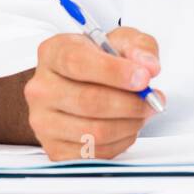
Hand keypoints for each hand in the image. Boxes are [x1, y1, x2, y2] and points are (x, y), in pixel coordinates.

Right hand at [24, 26, 164, 160]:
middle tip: (152, 99)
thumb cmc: (100, 60)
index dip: (115, 72)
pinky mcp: (54, 148)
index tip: (143, 78)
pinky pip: (94, 153)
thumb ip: (140, 47)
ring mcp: (43, 121)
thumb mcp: (123, 40)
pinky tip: (127, 125)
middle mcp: (41, 88)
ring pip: (94, 131)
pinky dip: (121, 141)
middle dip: (131, 103)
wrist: (82, 83)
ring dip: (130, 123)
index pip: (78, 63)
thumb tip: (149, 67)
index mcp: (53, 53)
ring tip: (143, 111)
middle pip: (89, 101)